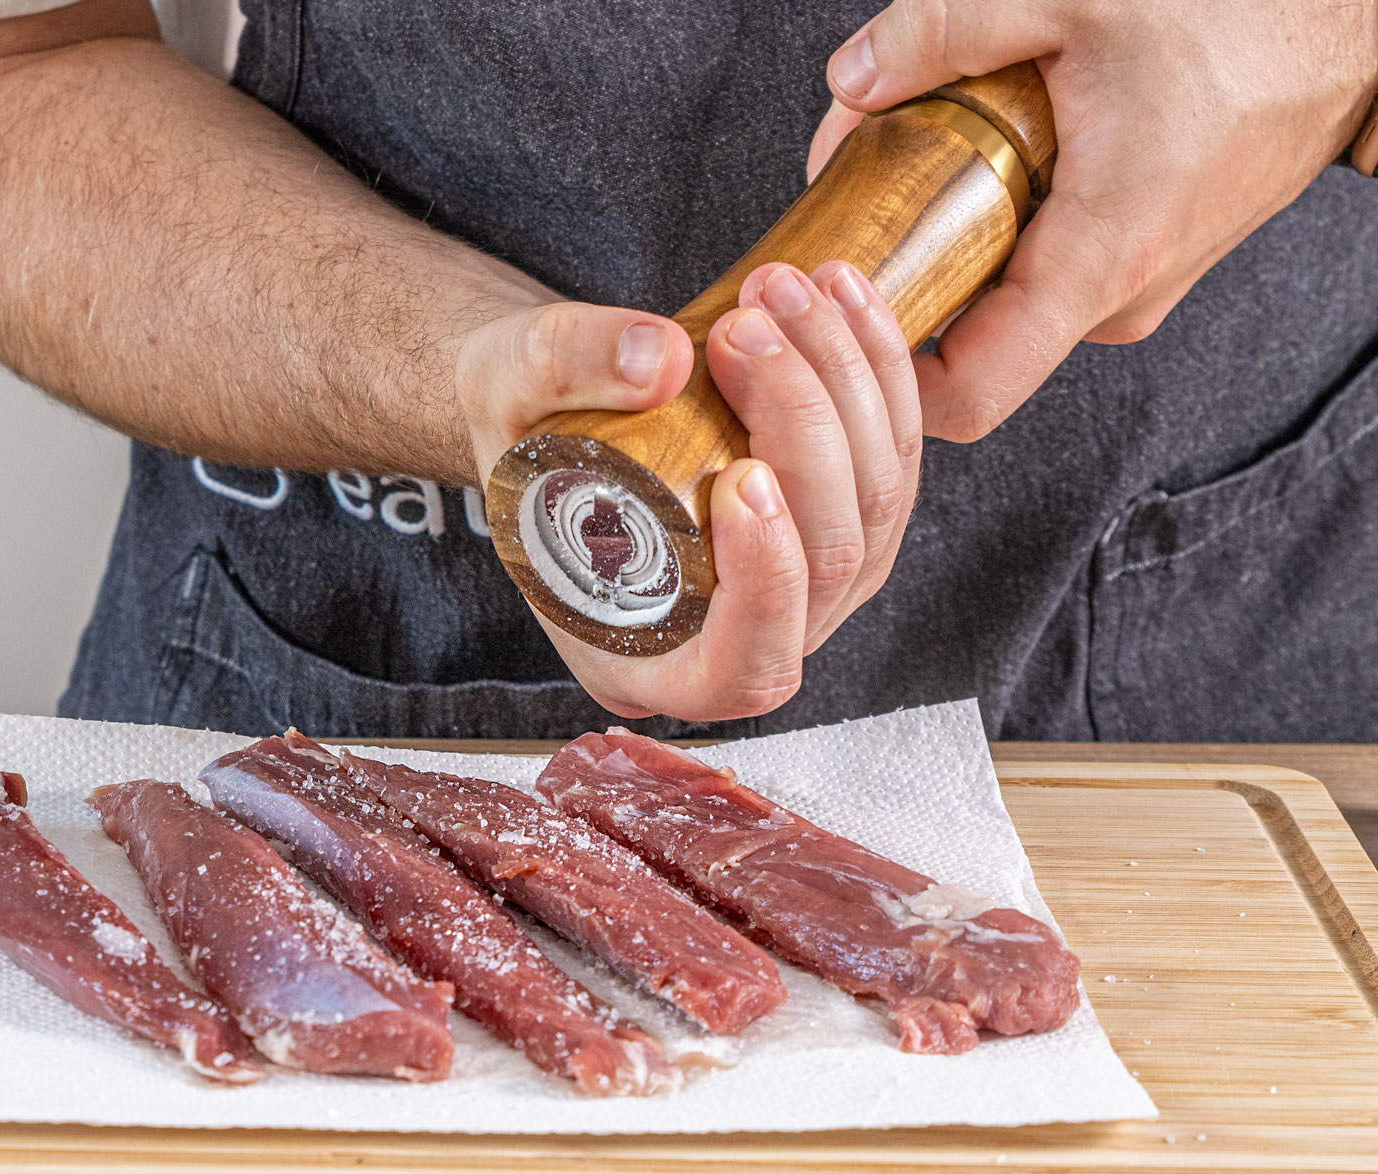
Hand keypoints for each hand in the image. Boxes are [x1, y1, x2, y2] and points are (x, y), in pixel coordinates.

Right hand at [458, 262, 918, 721]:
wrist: (551, 404)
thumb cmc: (513, 427)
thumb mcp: (500, 386)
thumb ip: (563, 366)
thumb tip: (664, 358)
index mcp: (646, 662)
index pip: (741, 664)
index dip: (766, 580)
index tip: (742, 472)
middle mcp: (739, 643)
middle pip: (826, 562)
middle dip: (805, 427)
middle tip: (745, 326)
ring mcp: (807, 589)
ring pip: (876, 506)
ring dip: (849, 383)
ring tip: (789, 289)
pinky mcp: (842, 521)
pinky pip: (894, 460)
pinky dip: (878, 370)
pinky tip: (840, 295)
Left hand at [809, 0, 1377, 441]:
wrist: (1352, 23)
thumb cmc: (1243, 16)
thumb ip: (947, 30)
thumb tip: (852, 79)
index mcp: (1099, 259)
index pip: (970, 396)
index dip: (885, 380)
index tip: (835, 317)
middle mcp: (1118, 296)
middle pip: (967, 338)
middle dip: (898, 276)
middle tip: (847, 203)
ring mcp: (1135, 285)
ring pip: (1006, 296)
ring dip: (947, 240)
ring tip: (913, 156)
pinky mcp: (1143, 257)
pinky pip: (1046, 266)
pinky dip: (999, 222)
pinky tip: (982, 155)